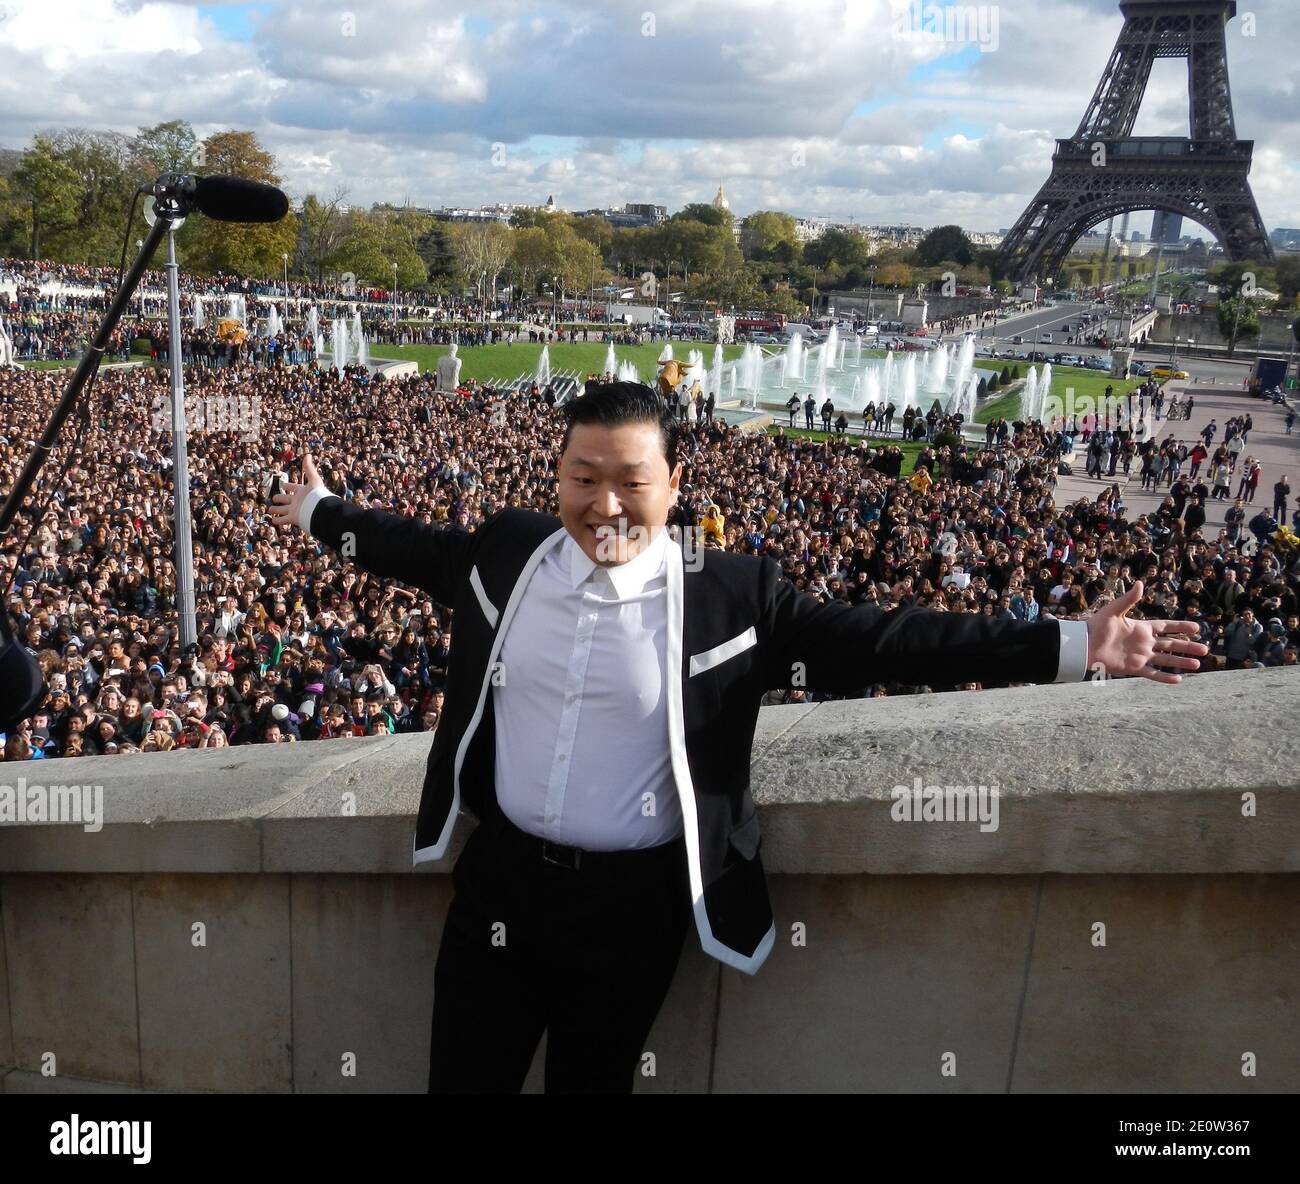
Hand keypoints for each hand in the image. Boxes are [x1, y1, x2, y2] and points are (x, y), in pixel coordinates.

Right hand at [268, 452, 325, 529]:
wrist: (320, 511)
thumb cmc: (317, 495)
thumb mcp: (313, 479)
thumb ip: (309, 468)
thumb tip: (308, 455)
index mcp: (302, 492)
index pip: (294, 488)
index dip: (289, 486)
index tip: (283, 485)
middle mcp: (298, 501)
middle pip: (287, 499)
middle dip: (280, 498)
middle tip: (274, 498)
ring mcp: (295, 510)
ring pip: (283, 510)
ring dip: (276, 510)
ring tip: (270, 510)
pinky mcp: (294, 518)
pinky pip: (284, 520)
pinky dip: (278, 520)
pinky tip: (272, 520)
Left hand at [1085, 581, 1208, 683]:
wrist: (1083, 645)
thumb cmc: (1096, 626)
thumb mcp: (1114, 611)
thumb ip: (1129, 599)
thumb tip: (1140, 583)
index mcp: (1141, 628)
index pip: (1166, 627)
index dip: (1180, 627)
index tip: (1196, 628)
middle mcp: (1144, 642)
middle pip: (1170, 645)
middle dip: (1187, 646)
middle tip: (1205, 649)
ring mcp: (1140, 656)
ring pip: (1165, 660)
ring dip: (1181, 662)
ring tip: (1198, 664)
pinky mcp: (1133, 668)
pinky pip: (1152, 673)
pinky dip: (1165, 677)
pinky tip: (1178, 679)